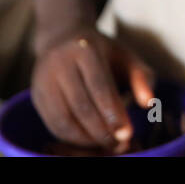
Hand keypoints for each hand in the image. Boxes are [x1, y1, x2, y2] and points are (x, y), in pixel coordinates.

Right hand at [31, 28, 155, 152]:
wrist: (63, 38)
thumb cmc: (103, 53)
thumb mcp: (126, 57)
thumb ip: (142, 78)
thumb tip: (149, 104)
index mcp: (85, 49)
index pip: (99, 86)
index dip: (113, 113)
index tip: (127, 134)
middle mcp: (59, 62)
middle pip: (80, 105)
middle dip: (101, 131)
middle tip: (119, 145)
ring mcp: (43, 79)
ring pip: (63, 118)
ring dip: (85, 139)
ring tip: (105, 144)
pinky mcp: (35, 94)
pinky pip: (52, 124)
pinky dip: (71, 138)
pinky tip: (88, 141)